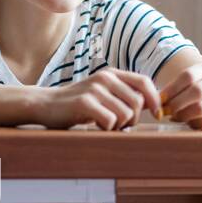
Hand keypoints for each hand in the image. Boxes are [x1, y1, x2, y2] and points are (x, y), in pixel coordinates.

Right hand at [39, 68, 163, 129]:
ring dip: (118, 125)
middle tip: (119, 124)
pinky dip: (106, 128)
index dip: (155, 99)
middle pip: (137, 102)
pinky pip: (110, 121)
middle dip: (133, 119)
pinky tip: (95, 125)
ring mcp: (95, 89)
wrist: (45, 104)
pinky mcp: (84, 102)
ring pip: (125, 113)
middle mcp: (105, 77)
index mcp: (112, 73)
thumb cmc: (77, 103)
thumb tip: (153, 105)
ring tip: (105, 124)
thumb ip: (124, 95)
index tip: (156, 114)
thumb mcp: (103, 93)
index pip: (144, 82)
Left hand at [159, 59, 201, 128]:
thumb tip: (150, 101)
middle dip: (176, 103)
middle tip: (164, 112)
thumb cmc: (197, 96)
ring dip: (183, 114)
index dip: (171, 88)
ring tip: (176, 117)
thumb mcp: (187, 87)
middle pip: (196, 90)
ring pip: (201, 107)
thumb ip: (171, 92)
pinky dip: (193, 124)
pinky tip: (188, 123)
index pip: (188, 76)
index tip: (159, 99)